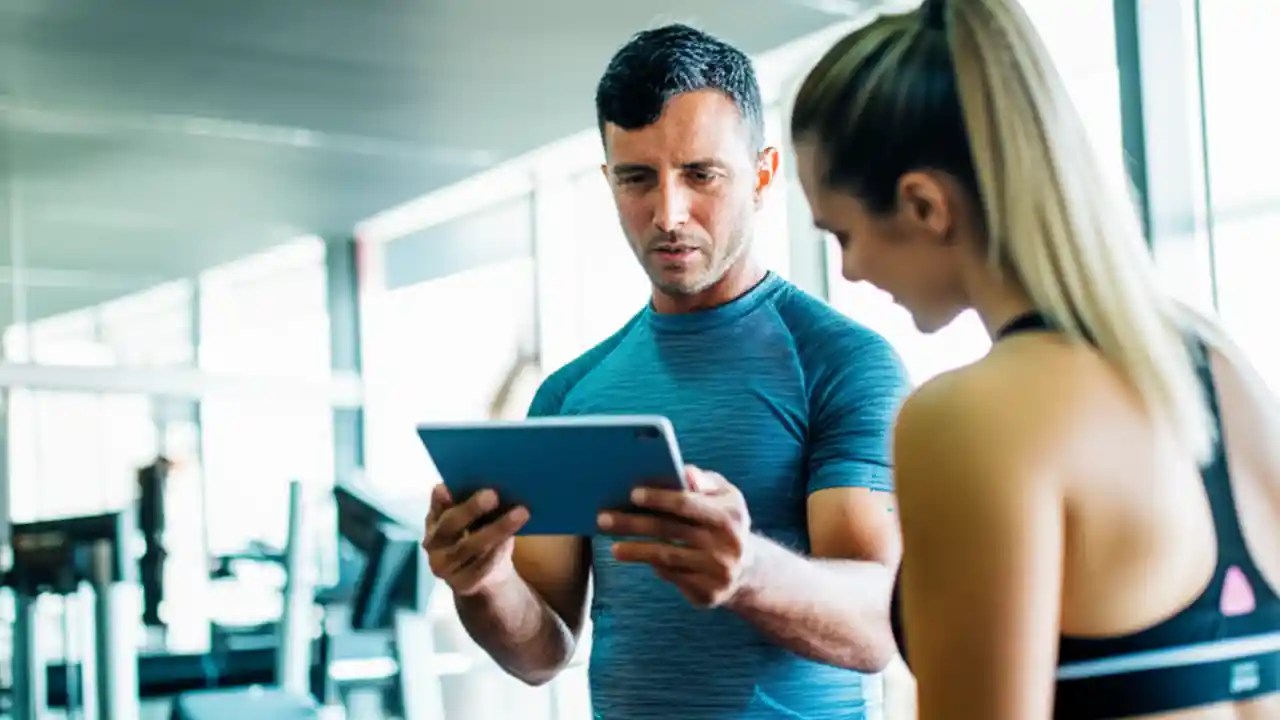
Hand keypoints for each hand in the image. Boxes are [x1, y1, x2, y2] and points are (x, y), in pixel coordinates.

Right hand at [422, 484, 529, 596]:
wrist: (483, 578)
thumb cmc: (479, 536)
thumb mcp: (474, 519)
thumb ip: (473, 503)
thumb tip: (492, 482)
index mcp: (434, 522)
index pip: (436, 508)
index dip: (440, 500)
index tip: (447, 487)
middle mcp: (433, 545)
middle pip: (451, 525)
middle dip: (471, 509)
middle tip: (493, 494)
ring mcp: (445, 567)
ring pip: (470, 546)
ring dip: (497, 529)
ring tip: (521, 512)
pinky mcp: (462, 584)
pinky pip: (480, 567)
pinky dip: (497, 551)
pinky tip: (512, 538)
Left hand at [598, 465, 756, 608]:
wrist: (747, 569)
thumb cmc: (724, 520)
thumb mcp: (724, 495)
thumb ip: (703, 481)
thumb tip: (684, 472)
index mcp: (730, 515)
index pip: (686, 503)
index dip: (658, 498)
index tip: (632, 494)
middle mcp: (726, 545)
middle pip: (669, 530)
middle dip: (633, 523)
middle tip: (603, 517)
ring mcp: (717, 572)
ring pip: (666, 557)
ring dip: (635, 550)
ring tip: (613, 546)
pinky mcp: (708, 593)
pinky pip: (672, 576)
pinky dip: (652, 565)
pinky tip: (634, 555)